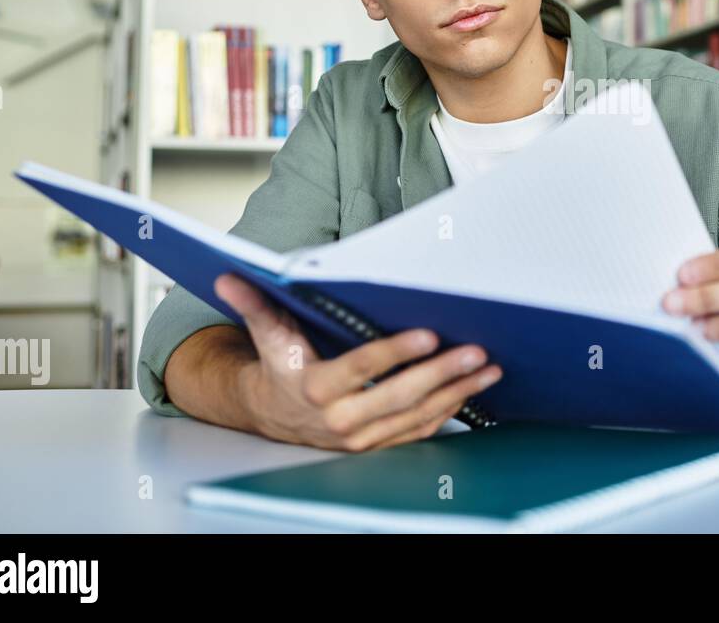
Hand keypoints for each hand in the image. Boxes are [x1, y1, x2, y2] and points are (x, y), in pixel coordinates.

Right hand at [214, 273, 501, 451]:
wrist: (275, 413)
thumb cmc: (282, 365)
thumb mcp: (268, 334)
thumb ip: (256, 303)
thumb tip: (230, 274)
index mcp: (316, 388)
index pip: (362, 368)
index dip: (396, 352)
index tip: (429, 335)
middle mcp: (341, 419)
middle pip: (400, 395)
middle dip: (442, 372)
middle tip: (476, 350)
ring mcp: (363, 437)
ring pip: (417, 415)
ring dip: (457, 391)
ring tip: (488, 368)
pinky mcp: (379, 444)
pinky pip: (419, 430)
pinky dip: (450, 410)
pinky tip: (473, 389)